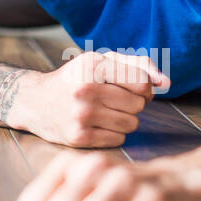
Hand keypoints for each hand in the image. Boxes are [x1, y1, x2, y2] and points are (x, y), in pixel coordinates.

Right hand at [14, 51, 168, 147]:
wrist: (34, 101)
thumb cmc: (76, 79)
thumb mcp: (100, 62)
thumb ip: (138, 66)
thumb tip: (166, 82)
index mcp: (92, 65)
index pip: (142, 82)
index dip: (143, 87)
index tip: (132, 88)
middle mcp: (86, 89)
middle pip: (138, 104)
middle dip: (132, 103)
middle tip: (113, 100)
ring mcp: (81, 115)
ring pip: (132, 123)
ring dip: (124, 119)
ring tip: (105, 112)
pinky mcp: (79, 138)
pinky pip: (119, 139)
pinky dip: (113, 133)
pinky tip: (95, 125)